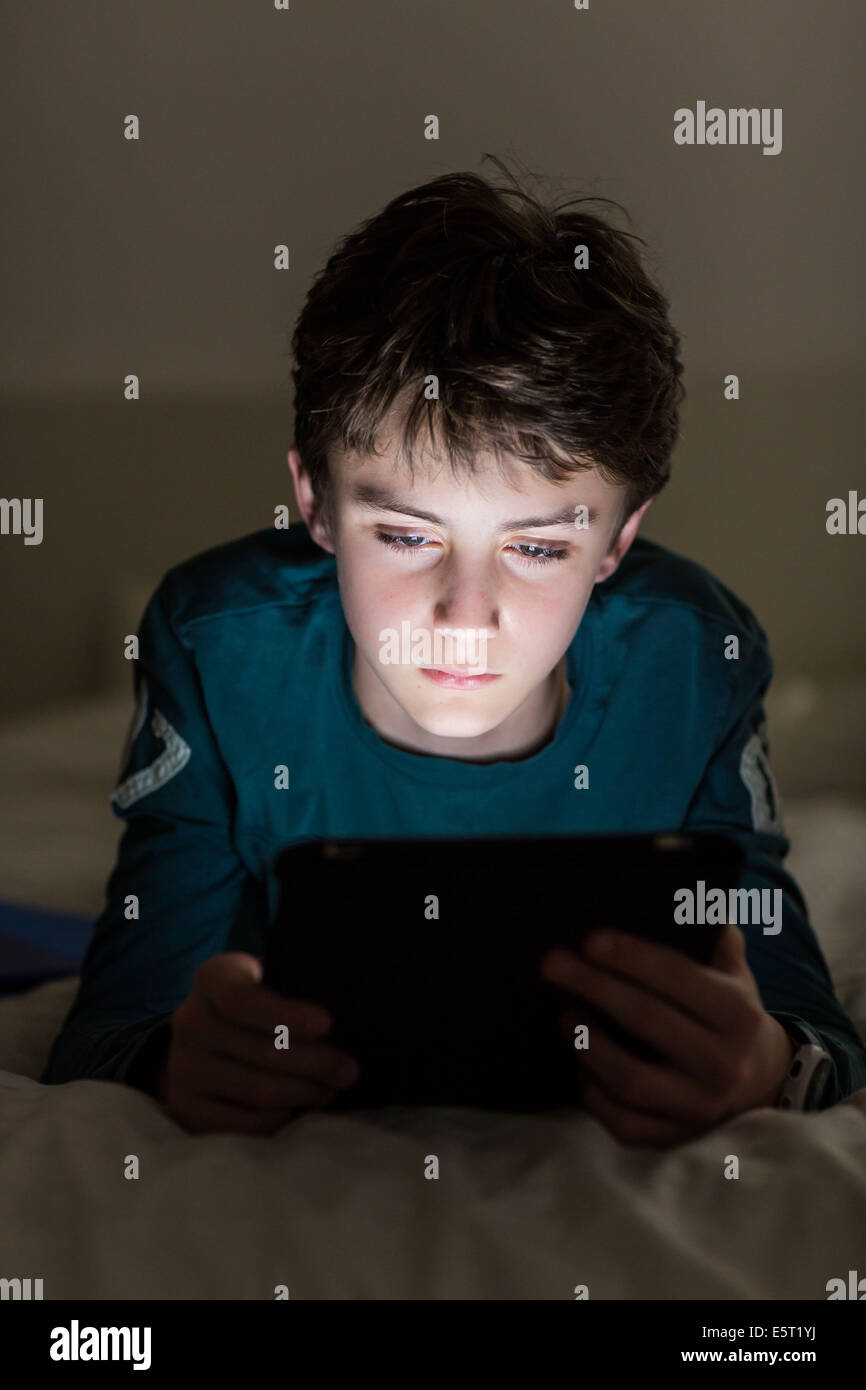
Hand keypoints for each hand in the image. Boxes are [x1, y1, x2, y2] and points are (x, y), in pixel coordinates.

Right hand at [154, 951, 359, 1134]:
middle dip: (316, 1062)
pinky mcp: (187, 1107)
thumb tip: (351, 1014)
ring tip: (331, 1088)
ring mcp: (183, 1067)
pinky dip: (281, 1118)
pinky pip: (245, 1122)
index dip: (285, 1014)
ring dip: (305, 1092)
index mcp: (212, 977)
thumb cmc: (258, 1003)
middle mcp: (189, 1020)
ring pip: (258, 1088)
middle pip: (261, 1050)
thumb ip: (296, 987)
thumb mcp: (269, 979)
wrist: (209, 1037)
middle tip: (349, 1069)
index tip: (328, 1024)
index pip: (241, 997)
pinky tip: (300, 1108)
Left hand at [539, 922, 796, 1147]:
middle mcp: (722, 1063)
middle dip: (594, 986)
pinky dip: (593, 1093)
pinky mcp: (674, 1138)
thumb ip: (714, 936)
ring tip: (563, 1015)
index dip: (632, 957)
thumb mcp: (736, 974)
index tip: (590, 939)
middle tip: (552, 963)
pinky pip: (622, 1120)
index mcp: (737, 1014)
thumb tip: (681, 892)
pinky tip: (578, 1064)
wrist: (763, 1084)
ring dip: (588, 1043)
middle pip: (646, 1021)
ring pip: (630, 1078)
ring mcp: (698, 1107)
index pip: (678, 979)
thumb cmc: (732, 1016)